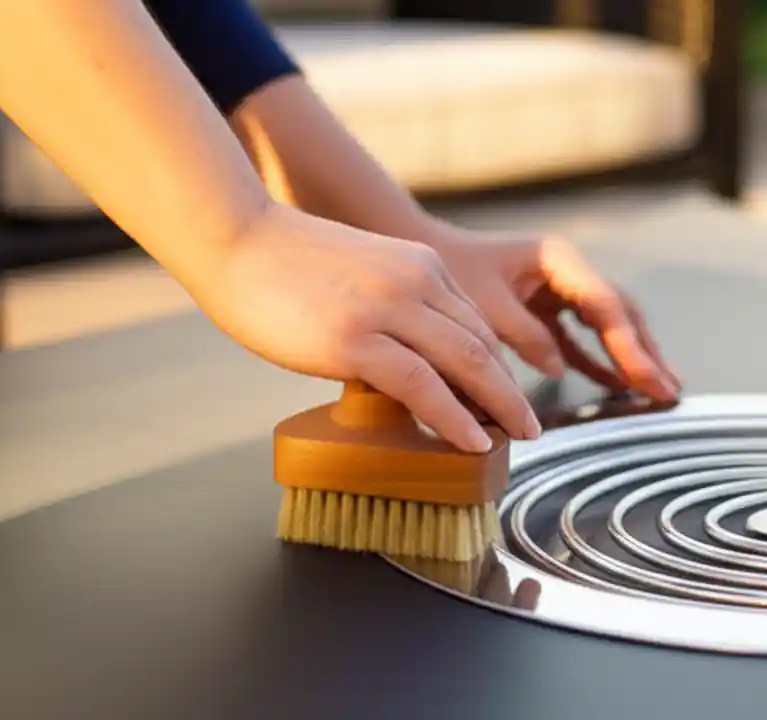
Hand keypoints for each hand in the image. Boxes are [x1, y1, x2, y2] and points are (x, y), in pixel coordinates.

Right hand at [191, 203, 540, 451]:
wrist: (234, 237)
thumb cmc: (283, 263)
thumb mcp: (359, 274)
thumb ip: (391, 309)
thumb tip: (402, 365)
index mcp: (420, 264)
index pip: (476, 322)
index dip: (499, 366)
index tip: (508, 397)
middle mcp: (416, 281)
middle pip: (484, 344)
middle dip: (513, 390)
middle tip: (532, 425)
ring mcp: (387, 309)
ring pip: (467, 363)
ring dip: (501, 406)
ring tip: (520, 438)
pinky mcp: (356, 340)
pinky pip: (424, 385)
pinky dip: (456, 417)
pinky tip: (473, 441)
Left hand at [427, 230, 679, 401]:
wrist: (421, 255)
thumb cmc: (450, 270)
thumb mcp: (483, 302)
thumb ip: (522, 334)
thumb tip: (556, 368)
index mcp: (557, 258)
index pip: (604, 305)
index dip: (628, 345)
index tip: (647, 377)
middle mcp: (567, 270)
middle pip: (619, 313)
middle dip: (644, 352)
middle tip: (668, 389)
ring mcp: (560, 289)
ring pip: (609, 326)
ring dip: (631, 358)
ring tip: (658, 391)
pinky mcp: (548, 310)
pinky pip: (582, 339)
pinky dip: (599, 362)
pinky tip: (618, 386)